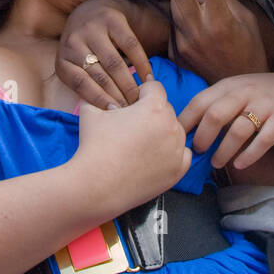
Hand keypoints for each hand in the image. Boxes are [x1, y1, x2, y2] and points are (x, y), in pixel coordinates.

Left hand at [56, 0, 156, 108]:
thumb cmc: (84, 50)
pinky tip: (147, 76)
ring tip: (139, 97)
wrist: (89, 12)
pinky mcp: (111, 19)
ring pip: (114, 63)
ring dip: (129, 83)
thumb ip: (85, 85)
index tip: (114, 113)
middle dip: (117, 95)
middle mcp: (73, 42)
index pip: (81, 84)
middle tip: (132, 110)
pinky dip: (141, 63)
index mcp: (63, 60)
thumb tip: (105, 115)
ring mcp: (92, 29)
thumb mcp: (76, 68)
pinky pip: (131, 45)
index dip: (98, 99)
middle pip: (99, 75)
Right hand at [74, 79, 191, 210]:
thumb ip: (101, 94)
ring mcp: (177, 149)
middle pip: (166, 109)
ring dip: (162, 132)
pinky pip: (183, 154)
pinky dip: (172, 153)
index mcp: (154, 107)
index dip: (140, 93)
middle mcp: (171, 126)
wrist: (96, 185)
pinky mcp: (178, 170)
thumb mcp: (90, 110)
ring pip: (175, 131)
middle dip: (151, 114)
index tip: (131, 104)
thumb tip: (104, 90)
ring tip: (140, 144)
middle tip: (132, 126)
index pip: (155, 88)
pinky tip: (153, 156)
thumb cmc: (93, 146)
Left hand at [162, 0, 268, 83]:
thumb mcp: (245, 20)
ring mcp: (183, 43)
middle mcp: (198, 31)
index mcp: (221, 21)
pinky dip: (184, 19)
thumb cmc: (249, 48)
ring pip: (175, 6)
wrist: (237, 89)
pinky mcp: (175, 53)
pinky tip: (197, 29)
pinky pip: (175, 25)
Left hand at [178, 72, 273, 170]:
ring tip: (216, 163)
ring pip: (239, 130)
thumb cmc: (259, 96)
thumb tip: (184, 131)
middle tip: (197, 151)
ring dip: (224, 150)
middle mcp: (245, 92)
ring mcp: (265, 104)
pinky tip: (240, 164)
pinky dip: (250, 155)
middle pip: (216, 114)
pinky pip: (264, 140)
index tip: (175, 139)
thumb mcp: (236, 92)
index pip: (200, 101)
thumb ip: (214, 105)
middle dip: (203, 136)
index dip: (185, 121)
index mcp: (228, 85)